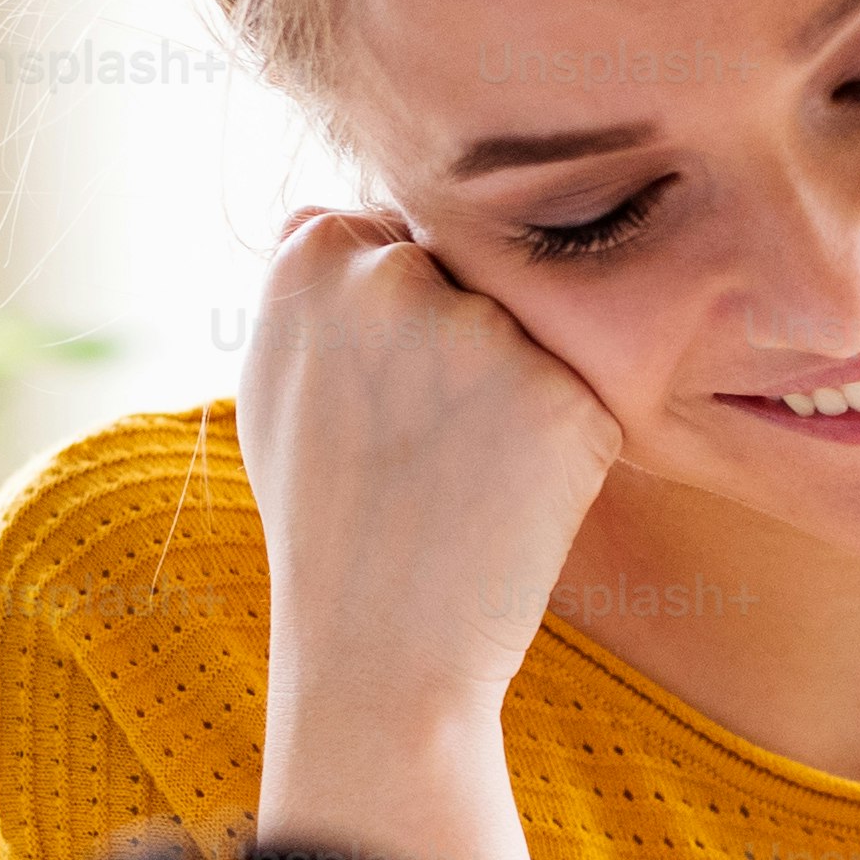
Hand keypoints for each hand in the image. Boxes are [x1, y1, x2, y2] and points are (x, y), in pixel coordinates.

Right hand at [236, 207, 621, 736]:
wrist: (380, 648)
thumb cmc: (327, 516)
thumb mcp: (274, 377)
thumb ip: (309, 283)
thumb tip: (334, 212)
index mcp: (312, 254)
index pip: (398, 233)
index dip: (405, 320)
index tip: (384, 394)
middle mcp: (395, 274)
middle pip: (471, 274)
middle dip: (465, 343)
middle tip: (430, 442)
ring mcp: (485, 331)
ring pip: (532, 330)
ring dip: (518, 390)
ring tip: (464, 472)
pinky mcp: (565, 393)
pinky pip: (585, 391)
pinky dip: (564, 442)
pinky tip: (511, 497)